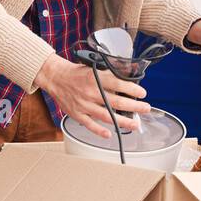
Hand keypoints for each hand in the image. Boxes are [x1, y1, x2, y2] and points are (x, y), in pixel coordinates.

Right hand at [34, 53, 149, 139]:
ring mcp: (83, 105)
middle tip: (145, 108)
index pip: (117, 84)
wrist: (55, 77)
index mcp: (94, 78)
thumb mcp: (94, 67)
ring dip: (122, 121)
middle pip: (115, 102)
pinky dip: (99, 131)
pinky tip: (110, 134)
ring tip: (135, 124)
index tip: (142, 93)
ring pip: (106, 115)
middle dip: (134, 106)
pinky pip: (89, 125)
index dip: (132, 89)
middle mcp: (90, 92)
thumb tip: (129, 70)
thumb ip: (111, 71)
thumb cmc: (76, 73)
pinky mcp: (77, 114)